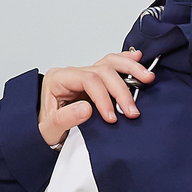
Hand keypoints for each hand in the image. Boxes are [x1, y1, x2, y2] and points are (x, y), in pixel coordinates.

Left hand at [40, 52, 154, 146]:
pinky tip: (138, 59)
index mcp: (58, 80)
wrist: (45, 132)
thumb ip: (64, 119)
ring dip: (130, 69)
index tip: (111, 116)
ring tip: (147, 77)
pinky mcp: (94, 80)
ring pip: (109, 63)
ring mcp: (84, 74)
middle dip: (120, 90)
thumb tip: (87, 108)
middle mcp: (72, 73)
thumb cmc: (45, 129)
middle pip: (102, 71)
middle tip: (131, 110)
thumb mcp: (49, 130)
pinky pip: (110, 65)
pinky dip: (126, 62)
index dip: (102, 97)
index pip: (87, 79)